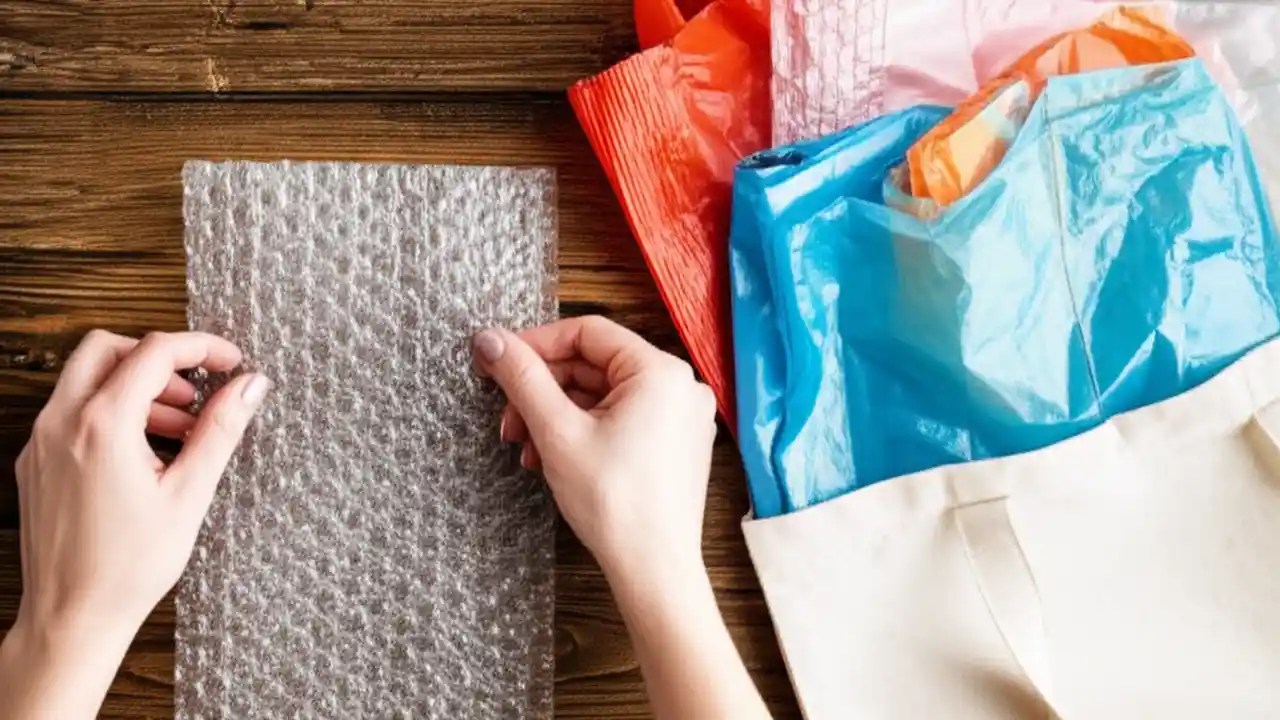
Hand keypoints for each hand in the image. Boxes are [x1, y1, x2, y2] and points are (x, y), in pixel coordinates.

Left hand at [1, 330, 269, 719]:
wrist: (72, 617)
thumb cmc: (129, 566)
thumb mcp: (190, 494)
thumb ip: (221, 429)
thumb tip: (250, 386)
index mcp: (102, 425)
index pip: (155, 352)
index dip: (201, 348)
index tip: (230, 363)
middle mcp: (61, 424)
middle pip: (108, 348)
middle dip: (158, 358)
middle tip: (196, 390)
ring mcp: (41, 442)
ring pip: (85, 379)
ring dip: (135, 386)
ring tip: (180, 429)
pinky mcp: (35, 463)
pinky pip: (71, 413)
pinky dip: (110, 412)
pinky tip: (144, 453)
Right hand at [471, 316, 717, 582]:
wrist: (652, 570)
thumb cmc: (615, 503)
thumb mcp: (557, 432)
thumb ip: (522, 378)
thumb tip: (488, 339)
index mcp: (661, 372)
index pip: (588, 333)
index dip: (537, 344)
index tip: (499, 363)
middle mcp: (679, 387)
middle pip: (594, 366)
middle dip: (543, 391)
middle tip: (507, 419)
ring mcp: (680, 417)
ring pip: (602, 396)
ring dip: (556, 415)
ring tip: (525, 448)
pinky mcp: (673, 444)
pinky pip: (621, 419)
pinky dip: (582, 431)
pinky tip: (550, 457)